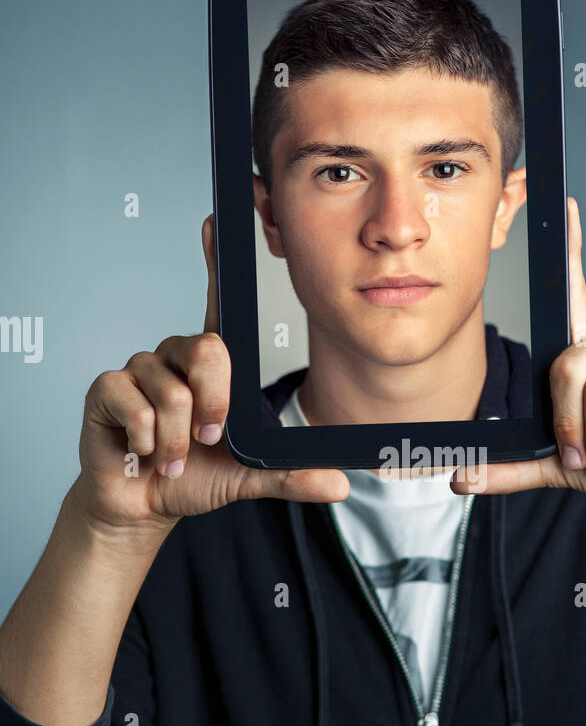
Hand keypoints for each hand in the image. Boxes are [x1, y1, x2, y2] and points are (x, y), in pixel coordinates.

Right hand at [70, 215, 349, 538]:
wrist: (144, 506)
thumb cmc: (194, 477)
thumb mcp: (251, 477)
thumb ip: (292, 475)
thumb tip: (339, 484)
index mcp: (211, 365)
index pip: (217, 303)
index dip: (214, 260)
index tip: (214, 219)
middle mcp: (175, 356)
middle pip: (207, 351)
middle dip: (214, 406)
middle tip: (208, 440)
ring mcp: (139, 369)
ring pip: (172, 391)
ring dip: (179, 439)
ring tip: (173, 456)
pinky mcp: (107, 390)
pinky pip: (136, 406)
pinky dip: (148, 440)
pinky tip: (144, 452)